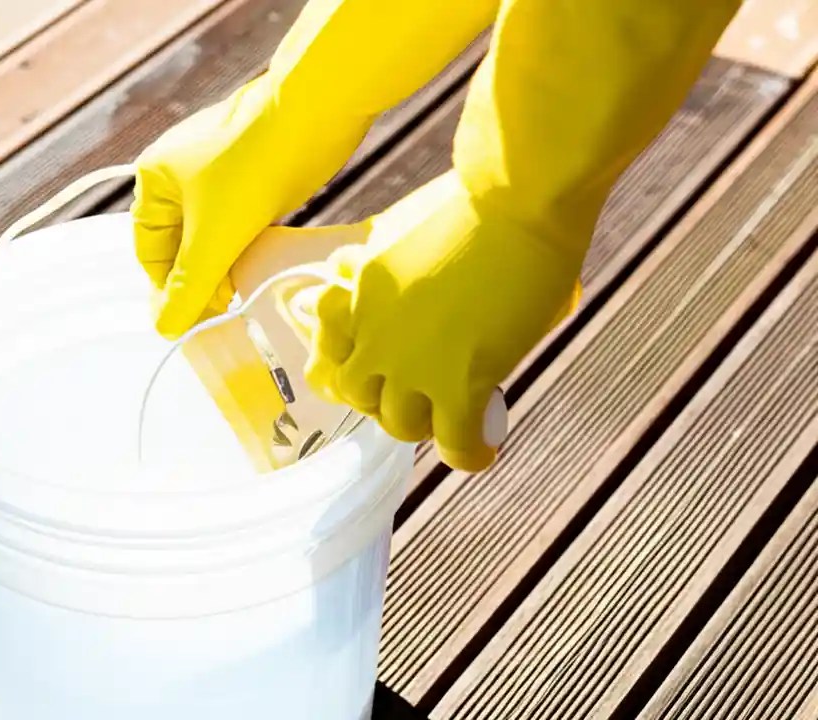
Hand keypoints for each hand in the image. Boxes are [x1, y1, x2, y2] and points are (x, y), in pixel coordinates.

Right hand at [131, 76, 371, 338]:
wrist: (311, 115)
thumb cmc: (251, 168)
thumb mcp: (212, 238)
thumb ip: (187, 289)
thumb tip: (165, 329)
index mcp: (154, 177)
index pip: (148, 249)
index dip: (168, 286)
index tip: (191, 316)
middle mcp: (180, 171)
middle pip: (181, 242)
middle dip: (200, 275)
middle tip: (224, 307)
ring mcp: (218, 170)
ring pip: (214, 232)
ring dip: (225, 262)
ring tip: (244, 290)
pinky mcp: (253, 172)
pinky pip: (240, 219)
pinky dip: (247, 243)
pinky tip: (261, 262)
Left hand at [281, 171, 582, 471]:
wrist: (515, 203)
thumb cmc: (472, 204)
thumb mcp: (399, 229)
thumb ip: (378, 261)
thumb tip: (365, 269)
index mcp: (355, 294)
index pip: (328, 349)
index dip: (352, 362)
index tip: (377, 364)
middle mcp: (371, 333)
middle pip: (358, 394)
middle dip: (384, 397)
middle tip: (417, 391)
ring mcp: (411, 362)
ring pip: (400, 425)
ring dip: (423, 426)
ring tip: (449, 419)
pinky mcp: (459, 382)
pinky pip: (454, 442)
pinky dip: (467, 453)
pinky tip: (482, 450)